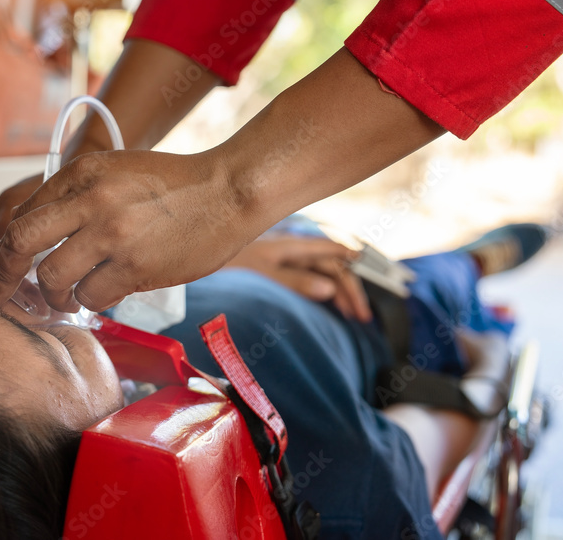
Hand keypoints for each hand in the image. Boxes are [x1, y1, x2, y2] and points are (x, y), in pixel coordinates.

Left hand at [0, 149, 258, 312]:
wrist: (228, 191)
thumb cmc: (174, 185)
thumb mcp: (116, 171)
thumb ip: (76, 196)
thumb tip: (33, 239)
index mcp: (82, 172)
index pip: (21, 213)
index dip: (0, 248)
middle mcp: (90, 199)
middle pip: (19, 243)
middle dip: (2, 275)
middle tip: (1, 293)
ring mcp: (112, 234)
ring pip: (52, 278)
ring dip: (54, 296)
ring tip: (66, 297)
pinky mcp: (134, 266)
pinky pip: (91, 296)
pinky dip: (90, 301)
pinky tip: (102, 294)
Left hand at [225, 236, 372, 320]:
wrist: (195, 260)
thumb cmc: (226, 264)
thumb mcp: (261, 273)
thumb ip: (294, 281)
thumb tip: (330, 290)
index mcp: (290, 246)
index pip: (329, 251)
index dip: (349, 258)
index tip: (367, 269)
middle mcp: (289, 251)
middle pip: (328, 267)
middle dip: (349, 288)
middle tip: (363, 316)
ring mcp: (280, 262)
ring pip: (318, 275)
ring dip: (337, 293)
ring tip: (351, 315)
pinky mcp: (271, 273)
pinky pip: (305, 280)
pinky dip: (321, 293)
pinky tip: (326, 304)